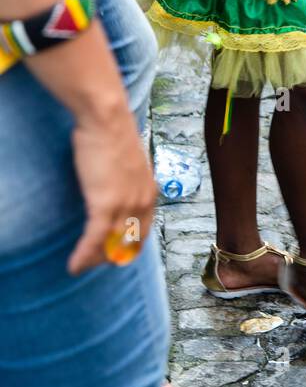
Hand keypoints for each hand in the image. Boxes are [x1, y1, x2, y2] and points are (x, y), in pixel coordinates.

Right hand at [67, 97, 155, 274]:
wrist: (107, 119)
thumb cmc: (113, 133)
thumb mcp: (128, 161)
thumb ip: (126, 179)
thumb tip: (116, 185)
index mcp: (150, 191)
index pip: (143, 230)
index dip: (130, 246)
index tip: (117, 254)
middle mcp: (142, 202)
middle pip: (129, 243)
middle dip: (111, 257)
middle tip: (94, 265)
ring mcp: (126, 204)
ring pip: (110, 244)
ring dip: (94, 260)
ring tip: (80, 268)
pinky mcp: (105, 203)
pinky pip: (94, 238)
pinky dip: (83, 255)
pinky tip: (73, 265)